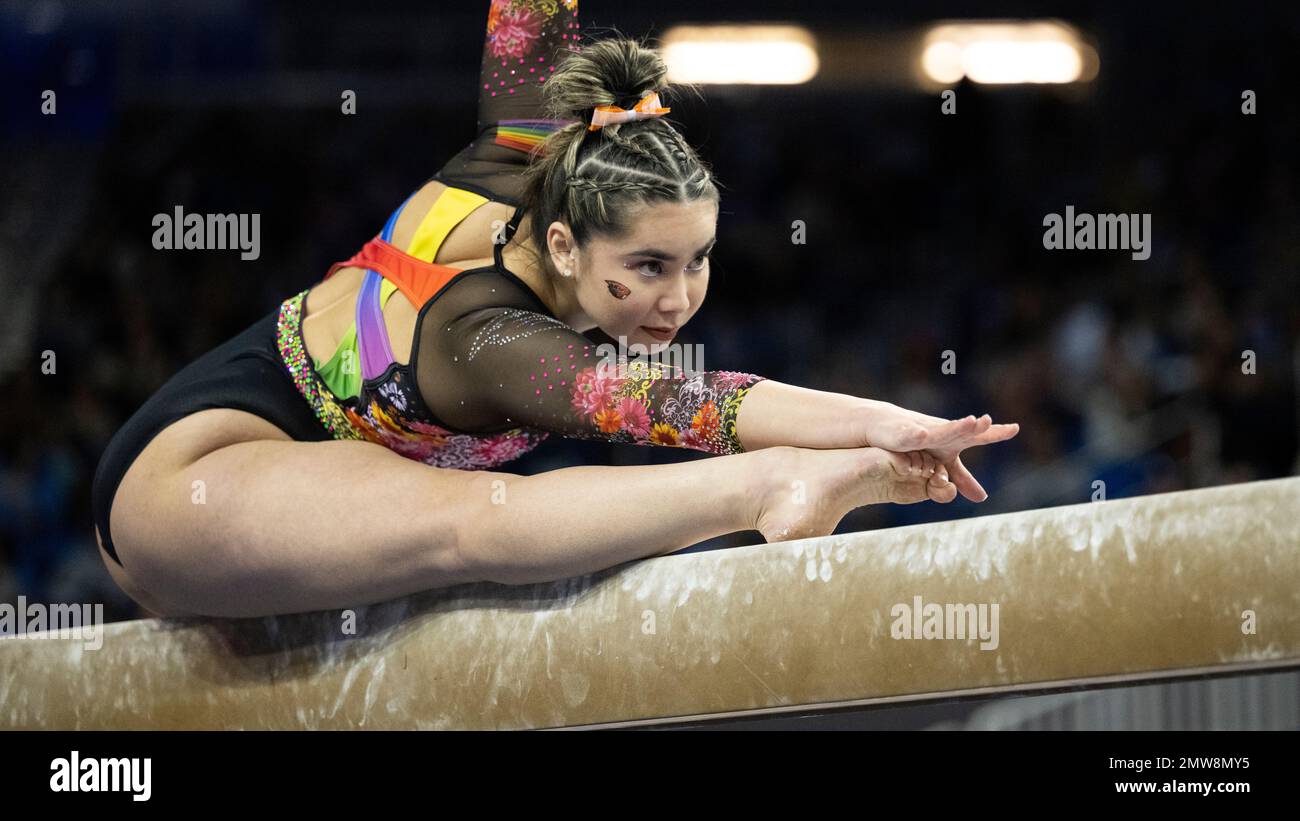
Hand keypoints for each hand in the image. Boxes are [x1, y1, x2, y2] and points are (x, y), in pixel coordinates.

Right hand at [859, 403, 1019, 501]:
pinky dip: (916, 435)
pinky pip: (910, 435)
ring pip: (939, 429)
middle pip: (962, 428)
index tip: (1016, 428)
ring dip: (954, 426)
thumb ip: (963, 479)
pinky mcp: (903, 434)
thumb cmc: (921, 445)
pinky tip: (922, 435)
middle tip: (987, 421)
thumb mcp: (944, 465)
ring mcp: (923, 431)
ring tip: (968, 422)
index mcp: (955, 439)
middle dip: (974, 426)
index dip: (997, 432)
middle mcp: (942, 432)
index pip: (979, 436)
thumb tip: (983, 498)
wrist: (887, 429)